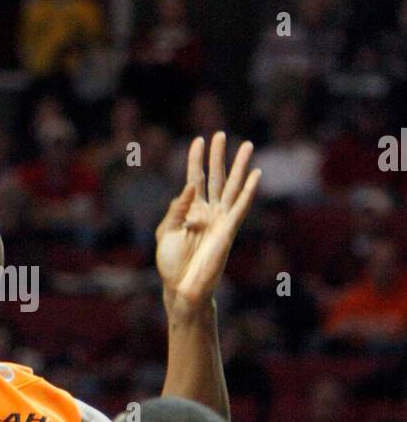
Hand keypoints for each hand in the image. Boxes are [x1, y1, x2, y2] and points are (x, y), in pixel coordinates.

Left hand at [156, 133, 259, 310]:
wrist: (182, 286)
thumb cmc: (171, 263)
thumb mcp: (166, 231)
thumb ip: (177, 208)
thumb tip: (190, 186)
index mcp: (189, 210)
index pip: (194, 178)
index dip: (196, 159)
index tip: (198, 140)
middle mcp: (207, 211)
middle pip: (215, 177)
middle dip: (218, 156)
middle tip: (221, 134)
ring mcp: (220, 219)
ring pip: (232, 187)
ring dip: (239, 166)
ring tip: (246, 145)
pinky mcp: (229, 230)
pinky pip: (241, 206)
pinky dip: (249, 191)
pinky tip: (255, 175)